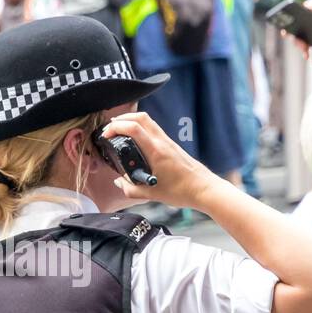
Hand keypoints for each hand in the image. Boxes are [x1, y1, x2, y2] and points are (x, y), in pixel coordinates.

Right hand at [99, 109, 216, 209]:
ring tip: (120, 130)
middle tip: (110, 127)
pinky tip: (136, 140)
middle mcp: (162, 142)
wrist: (204, 189)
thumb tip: (119, 182)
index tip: (106, 135)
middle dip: (122, 118)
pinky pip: (154, 130)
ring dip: (132, 121)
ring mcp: (168, 142)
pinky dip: (141, 129)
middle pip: (141, 117)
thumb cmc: (182, 191)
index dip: (116, 127)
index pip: (134, 128)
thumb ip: (130, 189)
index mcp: (156, 151)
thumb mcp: (151, 195)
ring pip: (148, 121)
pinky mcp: (171, 145)